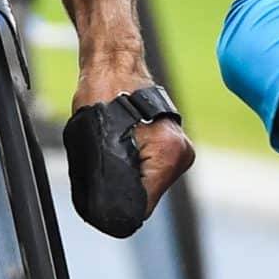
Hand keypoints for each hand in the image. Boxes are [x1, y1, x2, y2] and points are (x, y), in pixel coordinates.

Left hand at [74, 60, 194, 220]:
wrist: (115, 66)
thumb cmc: (103, 95)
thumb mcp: (97, 144)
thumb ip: (109, 182)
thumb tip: (108, 212)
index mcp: (168, 153)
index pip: (142, 205)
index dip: (117, 202)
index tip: (100, 187)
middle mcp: (181, 155)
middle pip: (146, 198)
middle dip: (122, 188)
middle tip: (103, 160)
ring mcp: (180, 153)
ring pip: (147, 187)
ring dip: (126, 178)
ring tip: (112, 149)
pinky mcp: (174, 150)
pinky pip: (149, 174)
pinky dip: (132, 169)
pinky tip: (121, 149)